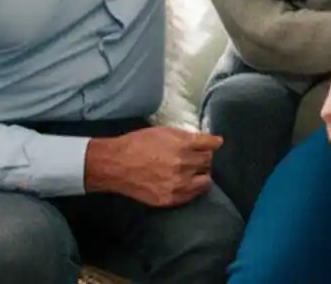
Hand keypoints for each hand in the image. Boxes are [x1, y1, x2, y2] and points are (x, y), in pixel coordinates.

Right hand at [85, 126, 221, 207]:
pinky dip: (193, 188)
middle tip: (197, 158)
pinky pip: (193, 195)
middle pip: (208, 162)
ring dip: (201, 174)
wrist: (115, 165)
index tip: (215, 144)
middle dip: (204, 158)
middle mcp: (184, 165)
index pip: (211, 144)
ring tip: (192, 172)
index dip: (213, 143)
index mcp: (182, 145)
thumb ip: (187, 137)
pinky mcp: (171, 199)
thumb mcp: (164, 131)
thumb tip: (209, 140)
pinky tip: (186, 183)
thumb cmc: (138, 143)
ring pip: (205, 180)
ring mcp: (178, 184)